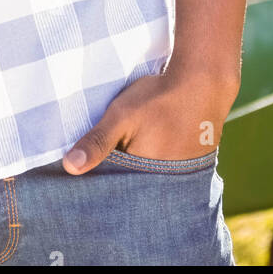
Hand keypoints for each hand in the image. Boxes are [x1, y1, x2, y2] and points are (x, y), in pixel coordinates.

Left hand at [61, 67, 238, 174]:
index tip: (83, 175)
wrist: (202, 84)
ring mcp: (178, 177)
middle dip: (115, 179)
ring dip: (133, 173)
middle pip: (130, 187)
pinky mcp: (187, 167)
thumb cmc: (158, 98)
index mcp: (144, 176)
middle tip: (99, 164)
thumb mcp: (122, 115)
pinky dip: (150, 165)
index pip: (113, 189)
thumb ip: (97, 141)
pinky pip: (162, 174)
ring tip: (123, 155)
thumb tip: (70, 168)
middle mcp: (163, 184)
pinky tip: (144, 151)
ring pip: (146, 180)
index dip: (98, 182)